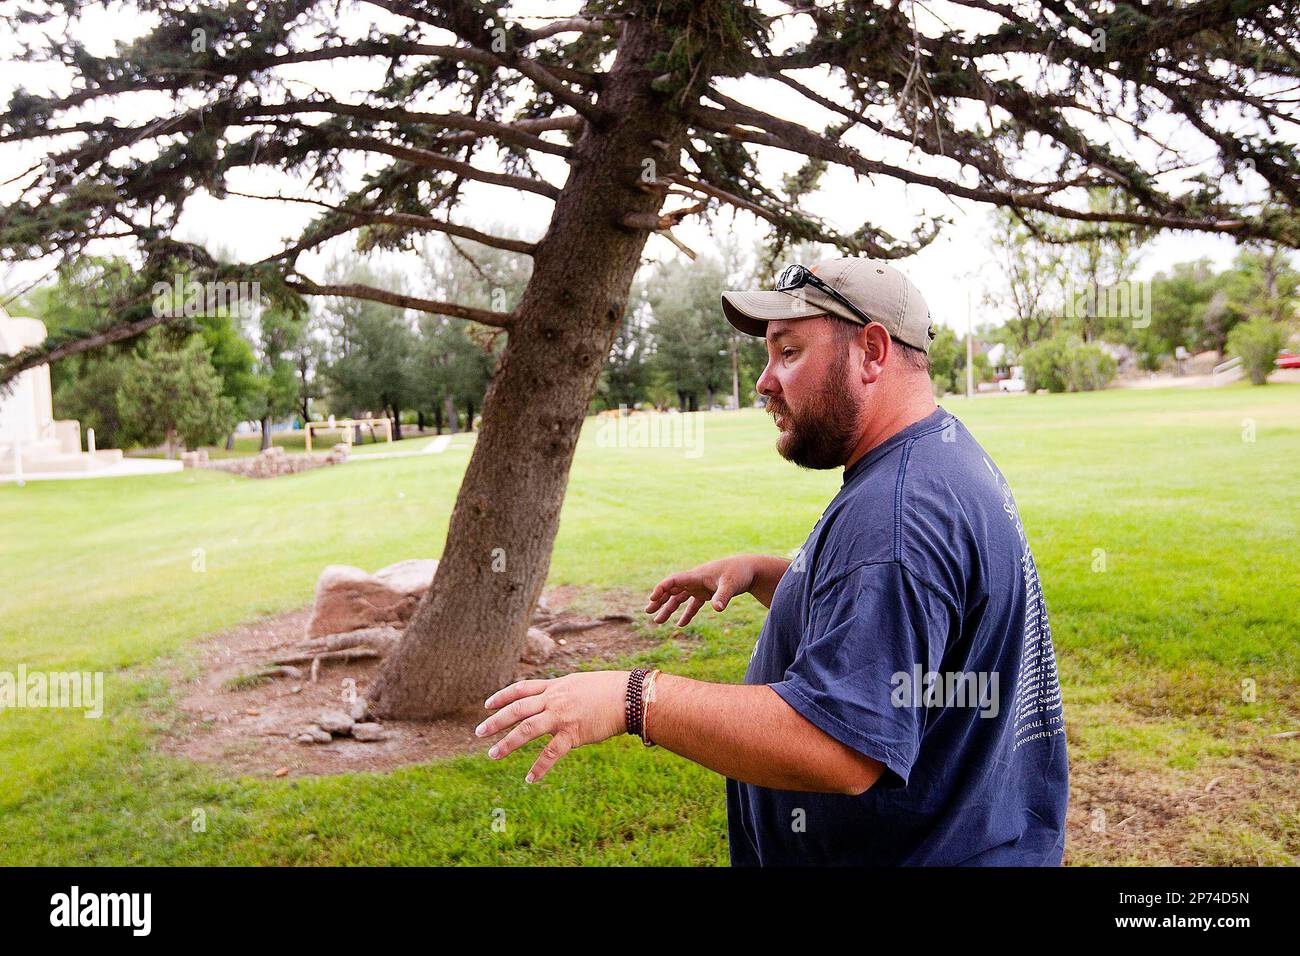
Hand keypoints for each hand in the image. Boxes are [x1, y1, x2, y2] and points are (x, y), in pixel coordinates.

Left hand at [476, 670, 628, 782]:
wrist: (629, 696)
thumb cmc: (609, 689)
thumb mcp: (579, 684)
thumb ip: (562, 692)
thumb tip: (553, 700)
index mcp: (555, 686)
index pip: (521, 689)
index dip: (502, 696)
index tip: (487, 705)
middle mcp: (554, 699)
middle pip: (517, 709)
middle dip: (495, 721)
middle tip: (478, 732)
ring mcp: (562, 716)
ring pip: (526, 729)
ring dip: (507, 743)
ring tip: (492, 755)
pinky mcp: (573, 733)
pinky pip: (551, 753)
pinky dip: (539, 767)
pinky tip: (529, 779)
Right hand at [644, 556, 756, 626]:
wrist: (751, 569)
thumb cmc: (739, 573)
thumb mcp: (731, 585)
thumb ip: (722, 597)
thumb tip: (717, 609)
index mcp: (696, 575)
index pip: (674, 581)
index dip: (661, 589)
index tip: (652, 599)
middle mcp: (695, 581)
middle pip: (672, 590)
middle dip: (660, 600)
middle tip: (648, 611)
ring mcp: (700, 587)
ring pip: (680, 598)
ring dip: (669, 608)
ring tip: (658, 621)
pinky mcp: (707, 593)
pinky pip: (693, 604)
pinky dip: (686, 613)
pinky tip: (681, 624)